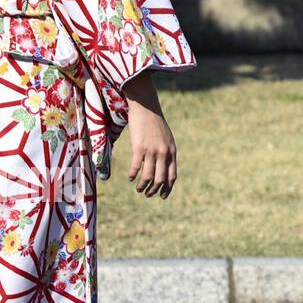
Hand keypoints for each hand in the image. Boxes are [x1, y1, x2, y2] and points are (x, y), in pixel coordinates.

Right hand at [123, 72, 177, 198]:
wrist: (146, 107)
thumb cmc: (155, 123)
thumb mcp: (167, 139)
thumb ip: (167, 153)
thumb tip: (164, 167)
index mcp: (172, 152)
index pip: (172, 176)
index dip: (167, 188)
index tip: (162, 196)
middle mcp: (164, 153)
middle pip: (160, 179)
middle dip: (154, 191)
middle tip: (148, 194)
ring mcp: (152, 151)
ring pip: (148, 177)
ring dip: (142, 186)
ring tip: (138, 189)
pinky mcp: (139, 147)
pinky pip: (136, 167)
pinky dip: (133, 174)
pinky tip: (130, 177)